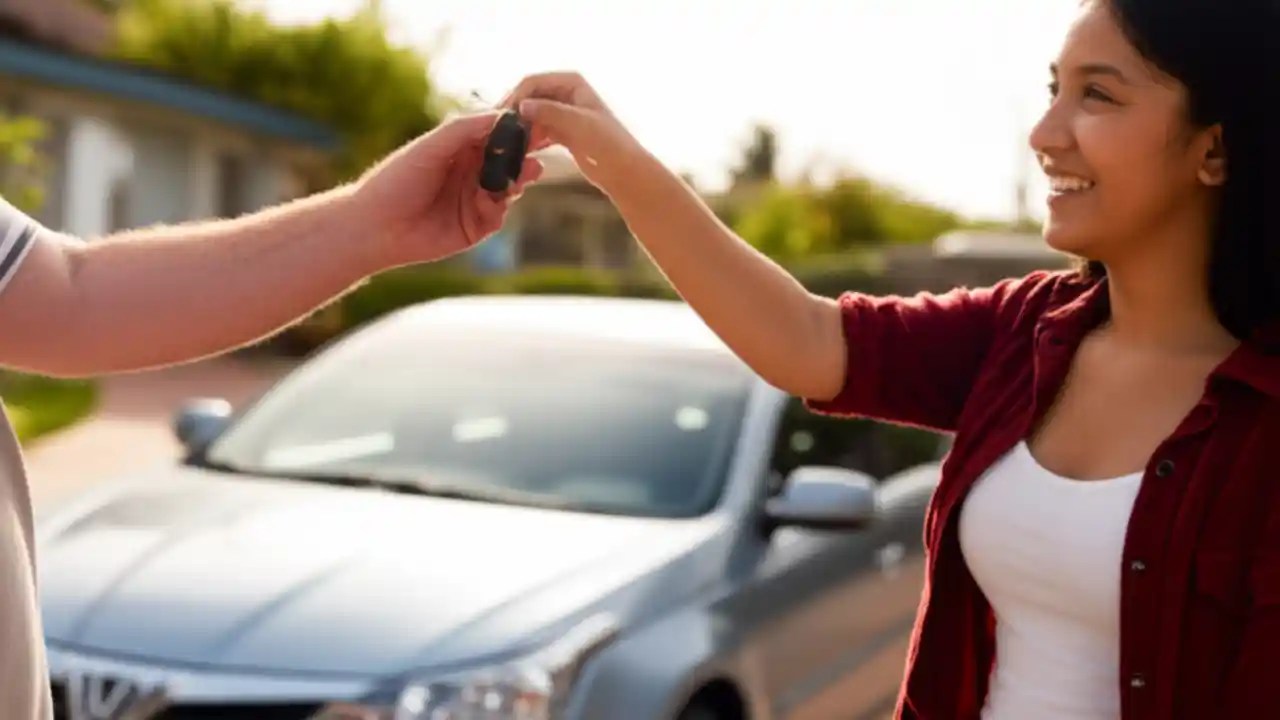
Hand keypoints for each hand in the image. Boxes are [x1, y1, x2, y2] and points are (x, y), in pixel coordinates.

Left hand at [353, 111, 542, 267]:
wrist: (376, 227)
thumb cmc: (397, 179)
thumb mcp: (432, 145)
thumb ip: (467, 128)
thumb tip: (504, 114)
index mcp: (460, 149)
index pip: (496, 136)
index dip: (515, 131)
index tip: (535, 124)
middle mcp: (470, 173)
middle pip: (508, 163)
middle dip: (524, 158)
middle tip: (540, 154)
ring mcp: (474, 201)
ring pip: (508, 189)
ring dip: (518, 181)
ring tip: (529, 174)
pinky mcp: (475, 227)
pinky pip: (497, 215)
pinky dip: (499, 208)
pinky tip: (493, 203)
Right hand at [500, 72, 643, 189]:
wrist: (624, 171)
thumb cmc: (607, 143)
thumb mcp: (578, 123)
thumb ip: (549, 112)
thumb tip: (521, 106)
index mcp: (571, 83)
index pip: (533, 82)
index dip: (515, 96)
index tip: (500, 115)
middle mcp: (565, 93)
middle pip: (530, 97)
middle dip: (514, 112)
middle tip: (496, 131)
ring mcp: (563, 113)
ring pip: (532, 115)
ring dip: (520, 127)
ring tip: (505, 143)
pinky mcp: (561, 132)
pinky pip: (538, 131)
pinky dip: (529, 139)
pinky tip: (519, 151)